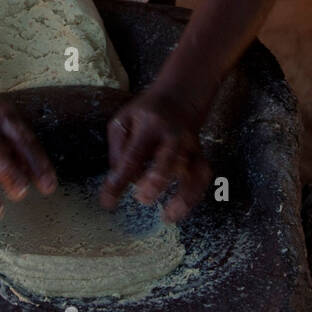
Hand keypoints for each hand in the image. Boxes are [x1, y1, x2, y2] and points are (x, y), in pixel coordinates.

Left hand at [99, 89, 211, 222]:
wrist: (180, 95)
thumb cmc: (144, 113)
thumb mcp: (123, 120)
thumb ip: (118, 150)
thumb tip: (119, 180)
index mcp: (148, 125)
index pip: (132, 156)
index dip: (119, 181)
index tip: (108, 202)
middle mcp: (173, 135)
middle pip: (169, 160)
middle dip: (156, 181)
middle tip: (142, 199)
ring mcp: (190, 145)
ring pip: (193, 172)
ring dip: (183, 197)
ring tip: (167, 216)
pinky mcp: (200, 155)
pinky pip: (203, 177)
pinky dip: (195, 196)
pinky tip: (180, 210)